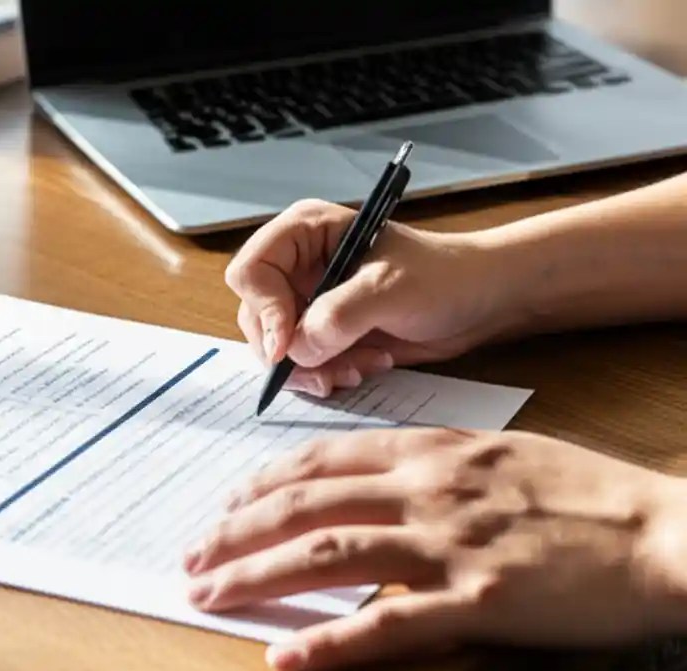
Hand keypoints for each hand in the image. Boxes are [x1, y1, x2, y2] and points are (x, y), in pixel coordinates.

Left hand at [182, 428, 686, 670]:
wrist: (665, 533)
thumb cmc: (589, 495)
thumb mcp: (503, 455)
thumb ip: (435, 463)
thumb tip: (378, 476)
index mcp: (434, 452)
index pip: (322, 460)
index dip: (261, 483)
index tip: (226, 503)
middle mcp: (429, 490)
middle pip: (306, 505)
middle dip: (236, 530)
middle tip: (193, 555)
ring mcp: (450, 545)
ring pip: (326, 553)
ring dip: (256, 575)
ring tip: (208, 594)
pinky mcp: (478, 602)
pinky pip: (386, 624)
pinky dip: (329, 642)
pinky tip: (287, 657)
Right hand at [225, 200, 516, 396]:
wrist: (481, 301)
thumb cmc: (444, 277)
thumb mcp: (389, 291)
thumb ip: (336, 317)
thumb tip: (294, 350)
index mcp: (304, 233)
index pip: (251, 272)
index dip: (263, 311)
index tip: (287, 347)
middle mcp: (297, 265)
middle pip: (255, 315)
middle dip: (289, 350)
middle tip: (325, 372)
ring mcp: (308, 300)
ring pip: (276, 347)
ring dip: (312, 368)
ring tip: (357, 368)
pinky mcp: (323, 331)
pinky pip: (301, 363)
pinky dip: (327, 374)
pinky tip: (364, 366)